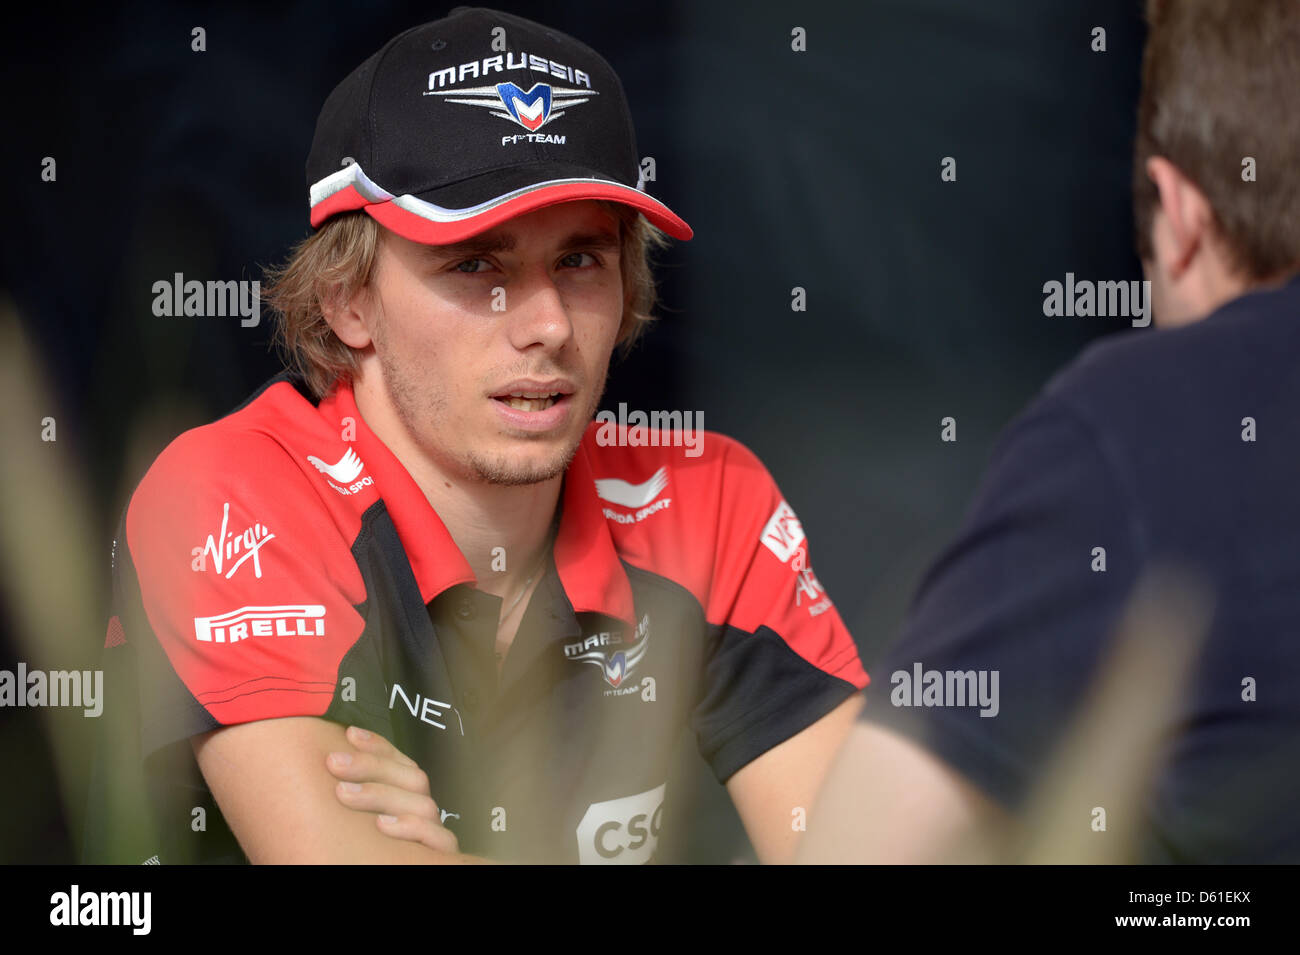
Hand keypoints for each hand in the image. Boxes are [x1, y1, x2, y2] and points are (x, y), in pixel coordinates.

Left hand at [326, 725, 458, 853]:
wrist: (398, 889)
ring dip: (381, 794)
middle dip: (371, 765)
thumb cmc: (366, 846)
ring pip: (422, 804)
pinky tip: (382, 824)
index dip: (377, 745)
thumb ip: (352, 792)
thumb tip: (329, 760)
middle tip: (334, 763)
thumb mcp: (358, 817)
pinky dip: (412, 828)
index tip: (349, 733)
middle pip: (412, 778)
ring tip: (344, 793)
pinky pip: (440, 838)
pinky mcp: (443, 854)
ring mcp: (436, 831)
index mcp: (408, 796)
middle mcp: (423, 810)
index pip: (400, 763)